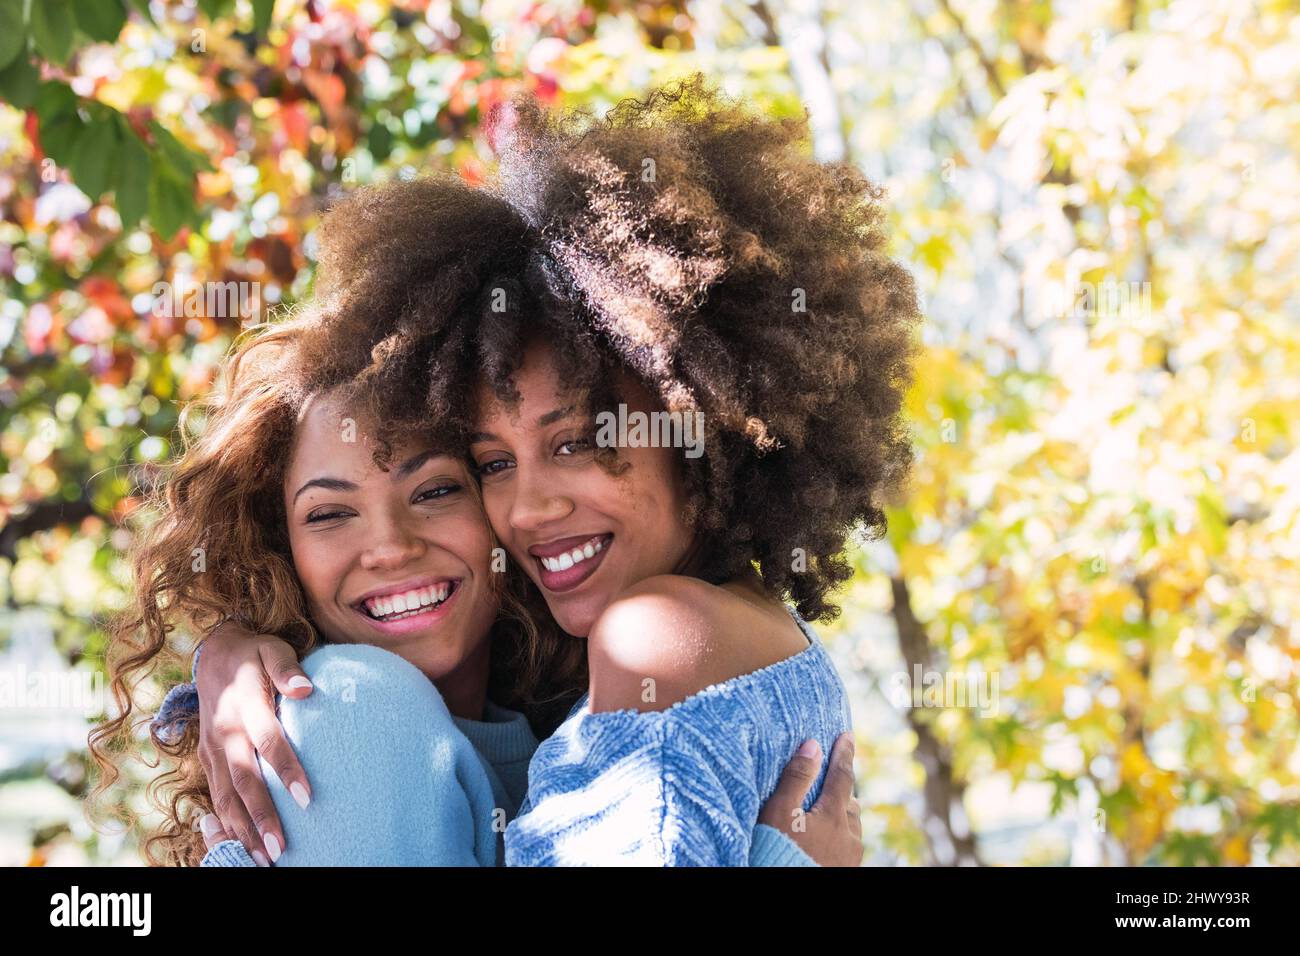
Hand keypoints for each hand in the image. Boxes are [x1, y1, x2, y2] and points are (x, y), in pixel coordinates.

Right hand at [196, 622, 313, 865]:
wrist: (213, 655)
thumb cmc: (254, 654)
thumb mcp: (272, 649)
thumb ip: (288, 668)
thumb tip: (307, 689)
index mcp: (243, 705)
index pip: (267, 741)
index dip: (286, 769)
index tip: (307, 797)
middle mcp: (224, 732)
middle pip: (243, 779)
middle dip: (261, 816)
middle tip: (280, 849)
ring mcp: (212, 748)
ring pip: (224, 795)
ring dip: (242, 829)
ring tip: (264, 858)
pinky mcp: (206, 758)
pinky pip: (215, 795)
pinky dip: (226, 823)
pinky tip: (241, 845)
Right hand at [758, 732, 862, 865]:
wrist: (784, 889)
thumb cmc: (777, 852)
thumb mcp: (779, 812)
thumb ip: (796, 778)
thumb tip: (813, 745)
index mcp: (834, 815)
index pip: (842, 775)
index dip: (843, 753)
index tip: (847, 735)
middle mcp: (849, 835)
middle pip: (850, 803)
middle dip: (843, 790)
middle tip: (833, 780)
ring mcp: (850, 857)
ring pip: (851, 827)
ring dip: (843, 815)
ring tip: (828, 812)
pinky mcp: (845, 871)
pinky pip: (848, 846)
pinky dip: (840, 834)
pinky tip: (827, 840)